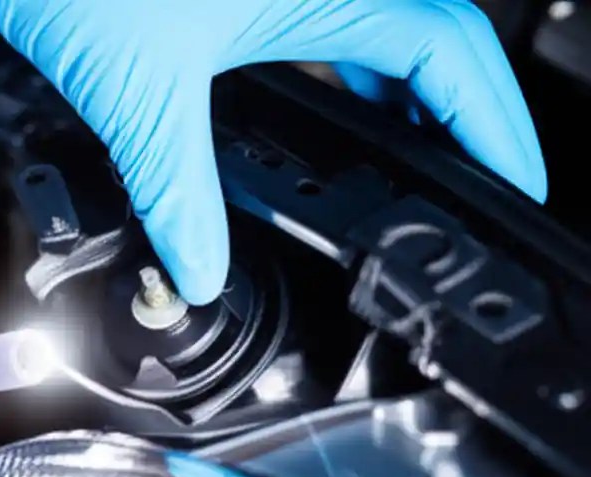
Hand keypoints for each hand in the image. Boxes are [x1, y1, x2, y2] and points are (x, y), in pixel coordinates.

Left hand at [0, 0, 546, 303]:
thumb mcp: (138, 96)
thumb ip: (176, 194)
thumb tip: (200, 269)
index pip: (447, 53)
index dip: (492, 123)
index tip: (512, 182)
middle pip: (430, 42)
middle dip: (461, 119)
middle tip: (473, 190)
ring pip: (380, 34)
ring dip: (406, 100)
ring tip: (417, 170)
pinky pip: (328, 33)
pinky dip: (347, 82)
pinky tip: (330, 126)